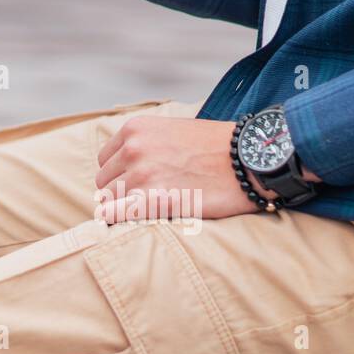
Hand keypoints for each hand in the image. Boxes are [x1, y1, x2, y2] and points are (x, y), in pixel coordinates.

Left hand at [94, 115, 264, 222]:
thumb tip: (127, 166)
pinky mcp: (153, 200)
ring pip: (111, 201)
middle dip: (120, 193)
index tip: (133, 185)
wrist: (248, 160)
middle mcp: (133, 149)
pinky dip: (118, 221)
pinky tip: (131, 224)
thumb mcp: (172, 130)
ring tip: (150, 212)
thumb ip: (146, 144)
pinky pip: (116, 215)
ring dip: (126, 209)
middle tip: (144, 202)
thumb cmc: (217, 147)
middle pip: (105, 182)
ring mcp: (141, 175)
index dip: (118, 175)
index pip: (105, 160)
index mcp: (135, 129)